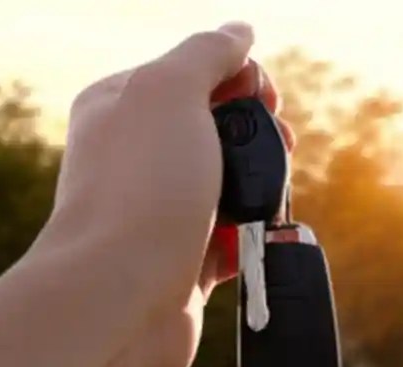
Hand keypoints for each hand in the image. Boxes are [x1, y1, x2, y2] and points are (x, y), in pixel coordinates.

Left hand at [32, 23, 291, 366]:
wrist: (120, 299)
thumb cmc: (140, 192)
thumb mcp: (171, 92)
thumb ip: (208, 53)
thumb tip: (239, 31)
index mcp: (121, 105)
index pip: (194, 73)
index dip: (242, 79)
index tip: (268, 101)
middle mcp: (134, 156)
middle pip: (218, 130)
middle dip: (259, 135)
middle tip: (281, 148)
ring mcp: (158, 212)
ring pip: (230, 186)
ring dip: (262, 188)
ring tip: (271, 200)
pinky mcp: (181, 263)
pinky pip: (232, 240)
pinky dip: (253, 239)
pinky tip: (257, 240)